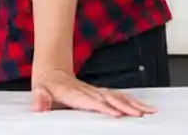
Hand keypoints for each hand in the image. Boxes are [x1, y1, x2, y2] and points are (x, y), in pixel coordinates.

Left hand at [31, 69, 155, 116]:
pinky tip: (144, 107)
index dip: (103, 107)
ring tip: (149, 111)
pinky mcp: (101, 93)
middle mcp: (88, 91)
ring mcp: (96, 91)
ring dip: (134, 104)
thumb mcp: (39, 91)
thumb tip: (38, 106)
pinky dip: (133, 102)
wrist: (52, 72)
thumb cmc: (47, 87)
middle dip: (125, 106)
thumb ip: (40, 99)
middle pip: (109, 98)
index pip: (90, 101)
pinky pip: (119, 97)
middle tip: (139, 114)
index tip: (116, 113)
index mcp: (73, 93)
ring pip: (118, 97)